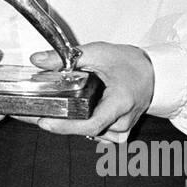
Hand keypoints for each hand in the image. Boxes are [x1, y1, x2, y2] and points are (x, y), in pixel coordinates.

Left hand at [28, 43, 154, 143]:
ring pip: (89, 133)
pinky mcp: (118, 131)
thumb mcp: (99, 53)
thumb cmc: (132, 63)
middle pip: (86, 129)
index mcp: (120, 102)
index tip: (45, 122)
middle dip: (59, 123)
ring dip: (70, 124)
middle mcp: (122, 120)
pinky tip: (74, 114)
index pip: (92, 123)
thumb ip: (68, 58)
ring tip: (51, 111)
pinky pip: (96, 133)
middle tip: (32, 115)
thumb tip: (38, 60)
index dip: (66, 126)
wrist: (154, 72)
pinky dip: (82, 125)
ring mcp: (121, 129)